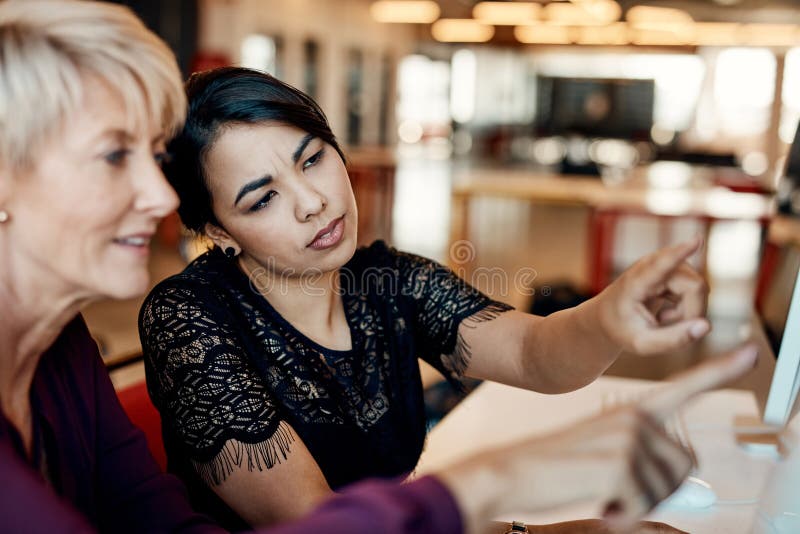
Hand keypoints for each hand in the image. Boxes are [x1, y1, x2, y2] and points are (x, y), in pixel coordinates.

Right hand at [440, 344, 757, 533]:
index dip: (721, 369)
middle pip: (684, 465)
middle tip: (618, 490)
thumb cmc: (557, 463)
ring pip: (665, 490)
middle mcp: (637, 418)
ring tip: (600, 490)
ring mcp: (630, 440)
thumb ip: (643, 449)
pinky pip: (641, 505)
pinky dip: (619, 515)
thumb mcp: (605, 448)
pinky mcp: (621, 466)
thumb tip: (681, 466)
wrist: (513, 470)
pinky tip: (598, 503)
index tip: (750, 350)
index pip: (687, 386)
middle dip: (658, 488)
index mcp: (633, 409)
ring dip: (635, 503)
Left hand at [595, 236, 709, 355]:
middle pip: (695, 286)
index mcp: (636, 283)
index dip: (680, 253)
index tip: (696, 239)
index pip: (660, 265)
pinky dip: (688, 306)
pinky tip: (664, 314)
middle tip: (669, 329)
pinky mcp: (671, 267)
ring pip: (699, 287)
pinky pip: (697, 287)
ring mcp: (662, 263)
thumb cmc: (622, 330)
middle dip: (693, 312)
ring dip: (689, 310)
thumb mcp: (642, 344)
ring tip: (662, 319)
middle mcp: (650, 266)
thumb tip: (706, 326)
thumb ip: (673, 339)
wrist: (607, 317)